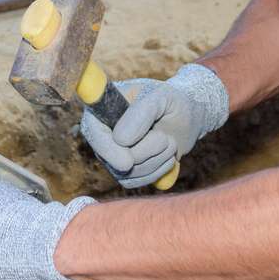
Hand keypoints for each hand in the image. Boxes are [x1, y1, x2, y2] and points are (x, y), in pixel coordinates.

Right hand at [79, 63, 229, 188]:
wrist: (186, 117)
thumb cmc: (171, 101)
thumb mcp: (161, 98)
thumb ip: (141, 113)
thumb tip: (120, 140)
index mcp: (103, 109)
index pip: (92, 131)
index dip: (107, 148)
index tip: (127, 162)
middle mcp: (101, 133)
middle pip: (113, 158)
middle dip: (146, 151)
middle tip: (166, 138)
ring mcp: (110, 154)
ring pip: (125, 173)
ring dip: (155, 160)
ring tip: (170, 142)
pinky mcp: (123, 172)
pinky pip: (135, 182)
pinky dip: (156, 171)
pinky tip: (166, 156)